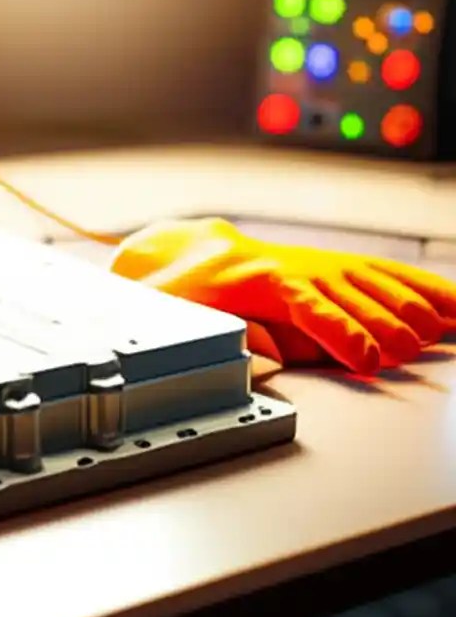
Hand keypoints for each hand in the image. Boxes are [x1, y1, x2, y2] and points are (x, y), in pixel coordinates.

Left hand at [109, 218, 455, 373]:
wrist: (199, 255)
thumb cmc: (192, 290)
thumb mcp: (186, 315)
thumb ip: (220, 331)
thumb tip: (263, 346)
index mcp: (266, 282)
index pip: (315, 310)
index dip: (346, 335)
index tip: (370, 361)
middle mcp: (306, 269)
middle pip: (360, 301)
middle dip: (388, 330)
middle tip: (406, 355)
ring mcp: (331, 265)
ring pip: (385, 285)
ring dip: (417, 311)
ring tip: (445, 333)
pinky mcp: (346, 267)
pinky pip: (394, 275)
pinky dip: (430, 290)